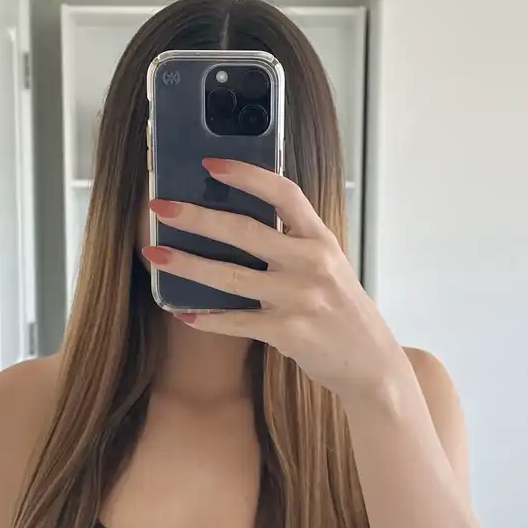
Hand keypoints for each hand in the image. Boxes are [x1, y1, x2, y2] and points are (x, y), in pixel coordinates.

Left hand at [141, 158, 408, 401]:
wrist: (370, 363)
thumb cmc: (341, 310)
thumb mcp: (327, 266)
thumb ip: (292, 244)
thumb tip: (233, 225)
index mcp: (321, 239)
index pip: (285, 194)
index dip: (247, 175)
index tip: (211, 164)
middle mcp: (313, 263)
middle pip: (246, 232)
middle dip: (197, 218)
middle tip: (161, 209)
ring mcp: (300, 298)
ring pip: (231, 277)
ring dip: (188, 265)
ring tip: (156, 255)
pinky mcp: (288, 332)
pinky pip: (235, 321)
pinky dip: (206, 318)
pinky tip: (181, 311)